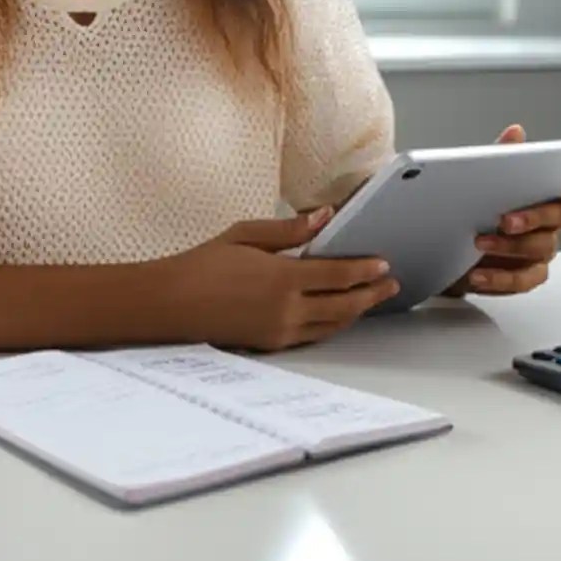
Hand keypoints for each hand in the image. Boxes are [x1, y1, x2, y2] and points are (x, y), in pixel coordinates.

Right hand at [160, 208, 399, 350]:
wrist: (170, 304)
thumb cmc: (202, 265)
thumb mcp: (245, 236)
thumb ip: (288, 230)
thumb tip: (324, 216)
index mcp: (282, 278)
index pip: (338, 274)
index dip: (364, 270)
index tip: (383, 263)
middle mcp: (286, 309)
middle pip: (343, 304)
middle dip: (371, 294)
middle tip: (390, 285)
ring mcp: (279, 331)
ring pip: (331, 325)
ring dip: (355, 312)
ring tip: (371, 300)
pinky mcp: (270, 344)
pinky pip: (312, 336)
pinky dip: (332, 325)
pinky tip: (338, 316)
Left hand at [446, 124, 560, 296]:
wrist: (446, 244)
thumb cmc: (477, 208)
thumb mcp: (482, 177)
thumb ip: (502, 156)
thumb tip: (515, 133)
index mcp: (549, 196)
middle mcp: (551, 224)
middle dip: (535, 217)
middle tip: (505, 220)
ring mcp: (540, 251)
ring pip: (540, 248)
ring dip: (509, 246)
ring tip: (479, 242)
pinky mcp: (525, 276)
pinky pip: (522, 280)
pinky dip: (499, 279)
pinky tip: (477, 274)